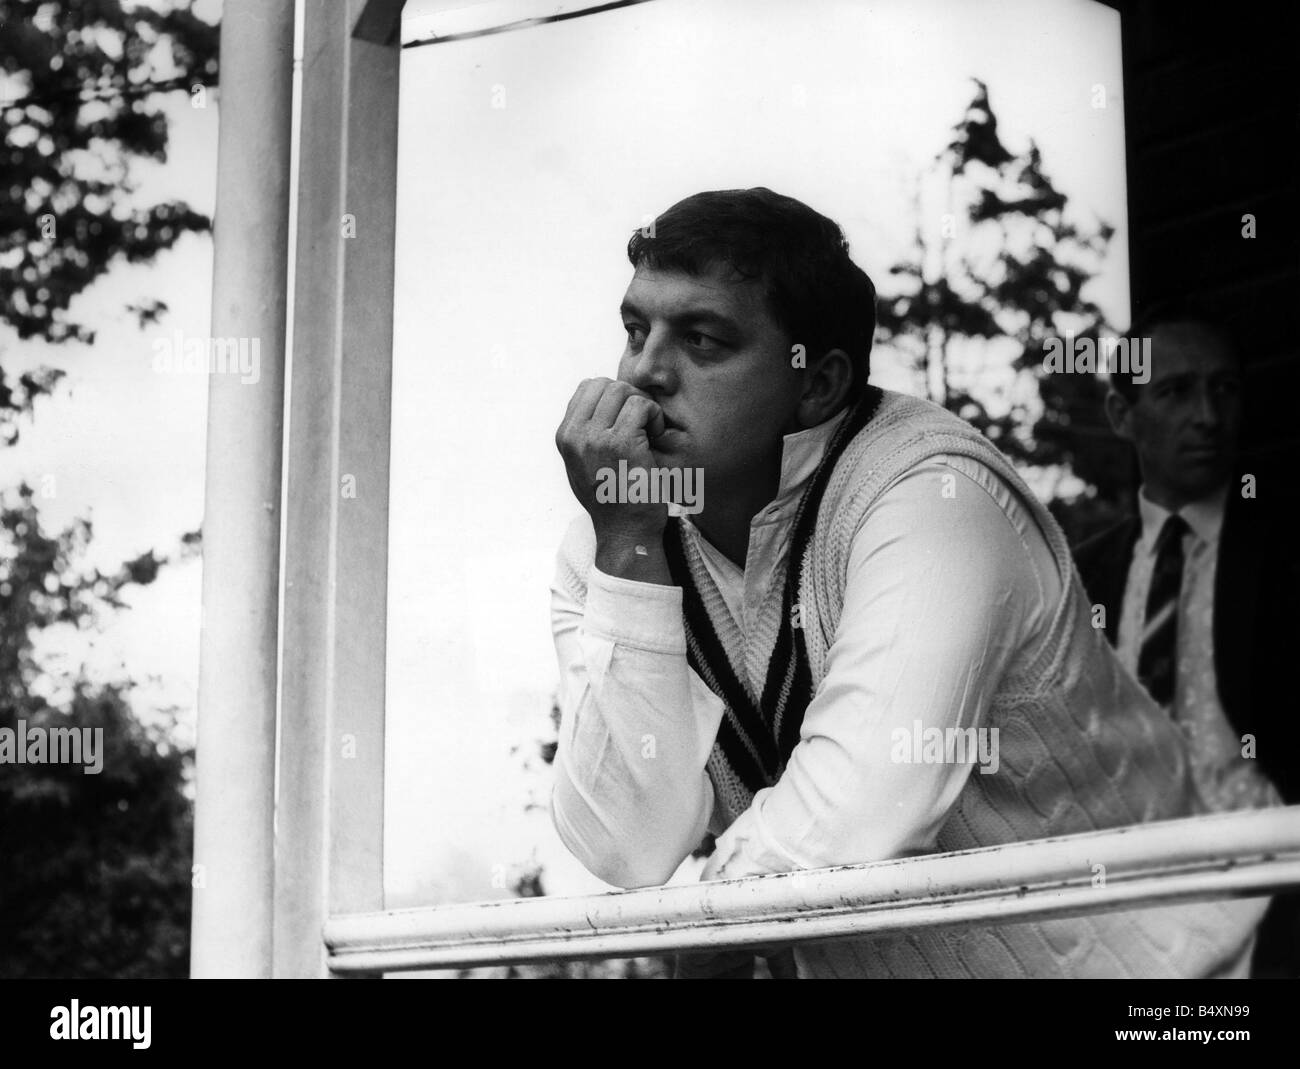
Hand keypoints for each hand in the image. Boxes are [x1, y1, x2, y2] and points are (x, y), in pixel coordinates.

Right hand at [555, 378, 670, 562]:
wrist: (625, 533)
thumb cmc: (613, 500)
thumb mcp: (583, 466)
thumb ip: (584, 434)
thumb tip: (599, 401)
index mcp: (565, 437)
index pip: (586, 388)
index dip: (613, 396)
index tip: (625, 420)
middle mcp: (575, 435)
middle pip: (605, 384)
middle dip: (629, 397)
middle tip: (641, 425)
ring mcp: (595, 438)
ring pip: (623, 390)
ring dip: (643, 406)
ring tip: (648, 432)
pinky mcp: (620, 443)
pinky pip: (641, 405)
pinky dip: (655, 417)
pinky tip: (655, 438)